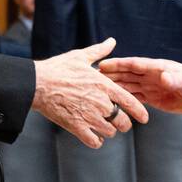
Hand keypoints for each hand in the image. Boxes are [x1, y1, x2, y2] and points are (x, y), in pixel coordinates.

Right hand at [32, 38, 148, 147]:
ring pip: (109, 132)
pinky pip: (93, 141)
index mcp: (103, 85)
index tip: (145, 118)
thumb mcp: (80, 56)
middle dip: (124, 124)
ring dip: (109, 131)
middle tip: (120, 124)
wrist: (37, 84)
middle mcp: (99, 102)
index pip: (129, 101)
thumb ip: (99, 51)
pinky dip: (96, 141)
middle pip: (122, 121)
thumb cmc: (58, 68)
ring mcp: (88, 116)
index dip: (139, 111)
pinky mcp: (76, 126)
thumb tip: (112, 41)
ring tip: (105, 127)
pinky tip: (95, 137)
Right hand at [98, 56, 181, 120]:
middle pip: (128, 74)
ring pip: (129, 85)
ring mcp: (153, 86)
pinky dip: (124, 97)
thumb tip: (164, 77)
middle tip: (93, 77)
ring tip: (98, 89)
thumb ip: (177, 80)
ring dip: (115, 86)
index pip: (135, 64)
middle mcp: (153, 75)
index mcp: (160, 68)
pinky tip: (113, 101)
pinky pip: (135, 96)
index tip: (103, 65)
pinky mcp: (154, 97)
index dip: (119, 64)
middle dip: (111, 75)